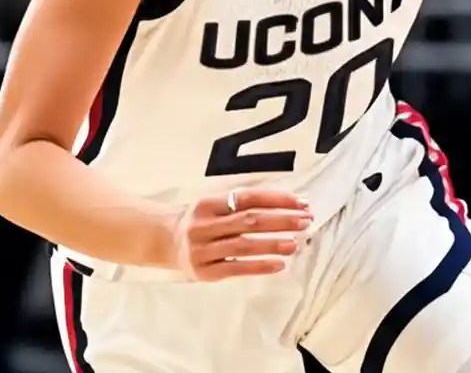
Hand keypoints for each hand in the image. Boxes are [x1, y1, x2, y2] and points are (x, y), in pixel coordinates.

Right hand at [171, 189, 312, 280]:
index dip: (276, 199)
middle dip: (281, 220)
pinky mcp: (204, 271)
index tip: (301, 202)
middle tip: (305, 220)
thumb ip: (242, 204)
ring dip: (273, 244)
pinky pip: (236, 268)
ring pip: (243, 245)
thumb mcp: (214, 205)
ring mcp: (202, 249)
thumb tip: (288, 204)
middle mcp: (203, 225)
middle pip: (248, 221)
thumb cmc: (200, 220)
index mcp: (208, 203)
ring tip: (295, 243)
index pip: (247, 197)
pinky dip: (259, 266)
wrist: (165, 240)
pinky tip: (279, 264)